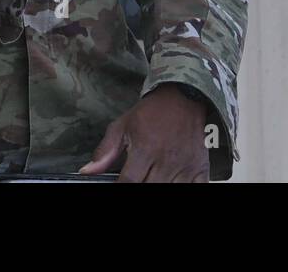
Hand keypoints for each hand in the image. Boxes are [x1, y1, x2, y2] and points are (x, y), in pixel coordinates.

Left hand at [79, 85, 209, 181]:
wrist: (183, 96)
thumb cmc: (152, 111)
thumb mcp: (123, 125)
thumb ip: (105, 151)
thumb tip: (87, 171)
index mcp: (145, 149)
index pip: (128, 183)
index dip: (120, 188)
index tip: (118, 185)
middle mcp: (166, 160)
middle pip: (149, 189)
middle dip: (140, 187)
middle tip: (138, 178)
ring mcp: (185, 165)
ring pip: (170, 190)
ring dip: (160, 187)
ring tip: (152, 179)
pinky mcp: (200, 167)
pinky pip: (196, 188)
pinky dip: (186, 189)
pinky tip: (174, 183)